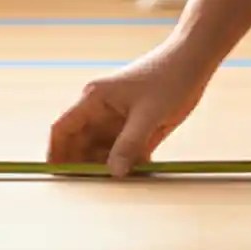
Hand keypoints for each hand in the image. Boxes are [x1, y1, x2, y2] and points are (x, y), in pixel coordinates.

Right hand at [47, 39, 215, 177]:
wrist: (193, 61)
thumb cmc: (169, 78)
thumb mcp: (149, 114)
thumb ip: (130, 144)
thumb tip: (113, 172)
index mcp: (94, 99)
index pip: (63, 129)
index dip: (56, 153)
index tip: (59, 177)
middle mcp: (100, 109)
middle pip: (80, 144)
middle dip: (86, 166)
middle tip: (97, 188)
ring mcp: (117, 118)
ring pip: (102, 150)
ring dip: (110, 166)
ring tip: (125, 180)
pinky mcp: (133, 125)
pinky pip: (123, 150)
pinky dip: (129, 162)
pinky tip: (142, 170)